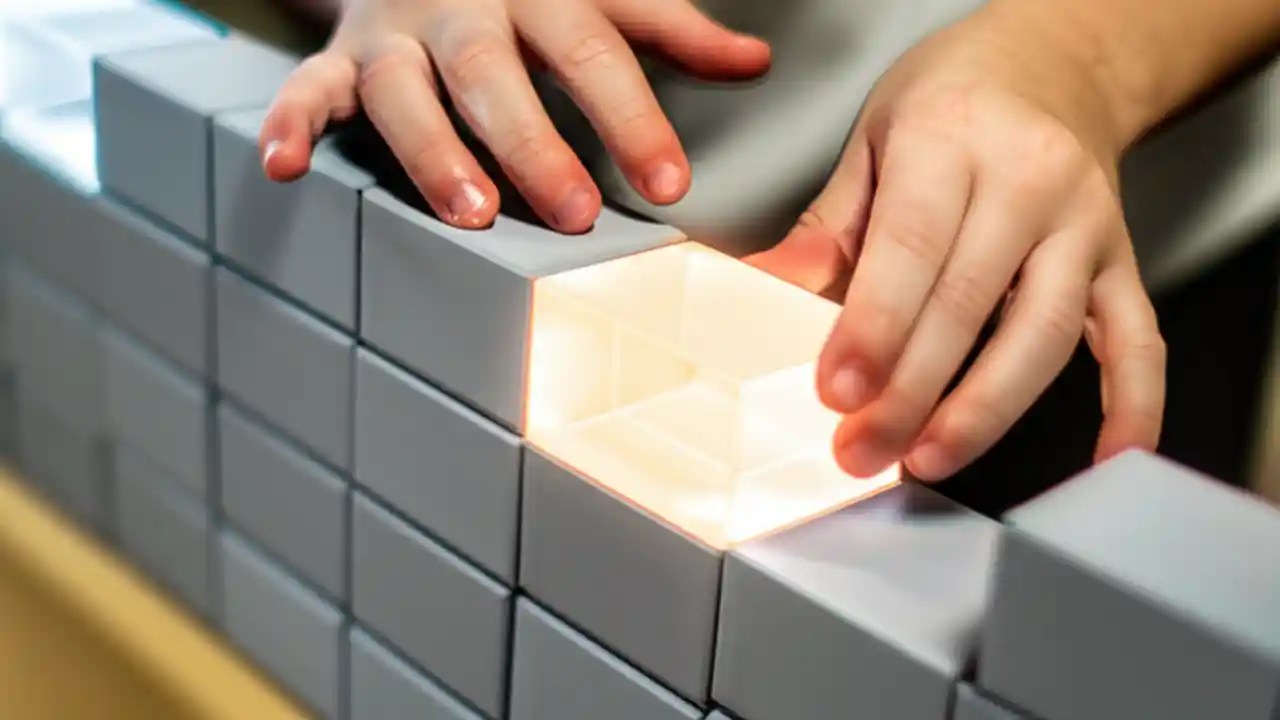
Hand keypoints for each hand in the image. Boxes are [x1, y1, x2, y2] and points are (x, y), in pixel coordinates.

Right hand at [258, 0, 769, 231]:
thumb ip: (669, 29)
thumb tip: (753, 62)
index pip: (594, 53)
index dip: (632, 119)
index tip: (669, 185)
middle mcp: (466, 11)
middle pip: (497, 75)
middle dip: (535, 143)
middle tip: (574, 212)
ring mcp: (397, 34)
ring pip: (407, 89)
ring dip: (434, 151)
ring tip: (472, 213)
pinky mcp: (341, 56)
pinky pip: (308, 85)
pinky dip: (291, 122)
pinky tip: (284, 167)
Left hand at [751, 4, 1165, 480]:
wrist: (1055, 62)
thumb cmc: (951, 102)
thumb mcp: (873, 142)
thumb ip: (826, 228)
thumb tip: (763, 287)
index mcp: (952, 141)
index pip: (911, 249)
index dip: (874, 329)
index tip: (837, 394)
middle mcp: (1031, 180)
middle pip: (970, 305)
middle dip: (911, 392)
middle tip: (860, 450)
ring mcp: (1088, 225)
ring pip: (1046, 334)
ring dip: (985, 411)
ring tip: (928, 459)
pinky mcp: (1123, 262)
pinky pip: (1139, 342)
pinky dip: (1132, 408)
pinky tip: (1109, 462)